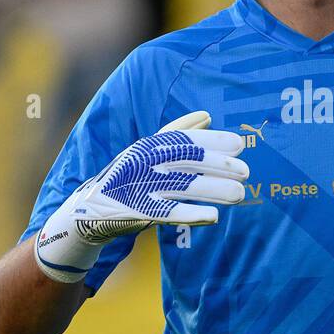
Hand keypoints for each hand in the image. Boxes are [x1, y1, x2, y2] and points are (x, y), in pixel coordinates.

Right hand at [35, 111, 248, 281]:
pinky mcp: (138, 212)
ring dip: (214, 190)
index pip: (186, 139)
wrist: (87, 210)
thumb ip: (177, 133)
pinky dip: (192, 214)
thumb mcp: (148, 151)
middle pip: (189, 161)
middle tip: (246, 172)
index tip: (239, 145)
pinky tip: (213, 217)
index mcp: (149, 145)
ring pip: (185, 186)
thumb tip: (207, 116)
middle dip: (219, 165)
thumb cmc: (127, 177)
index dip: (213, 141)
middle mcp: (145, 162)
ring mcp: (141, 187)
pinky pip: (170, 213)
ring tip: (239, 193)